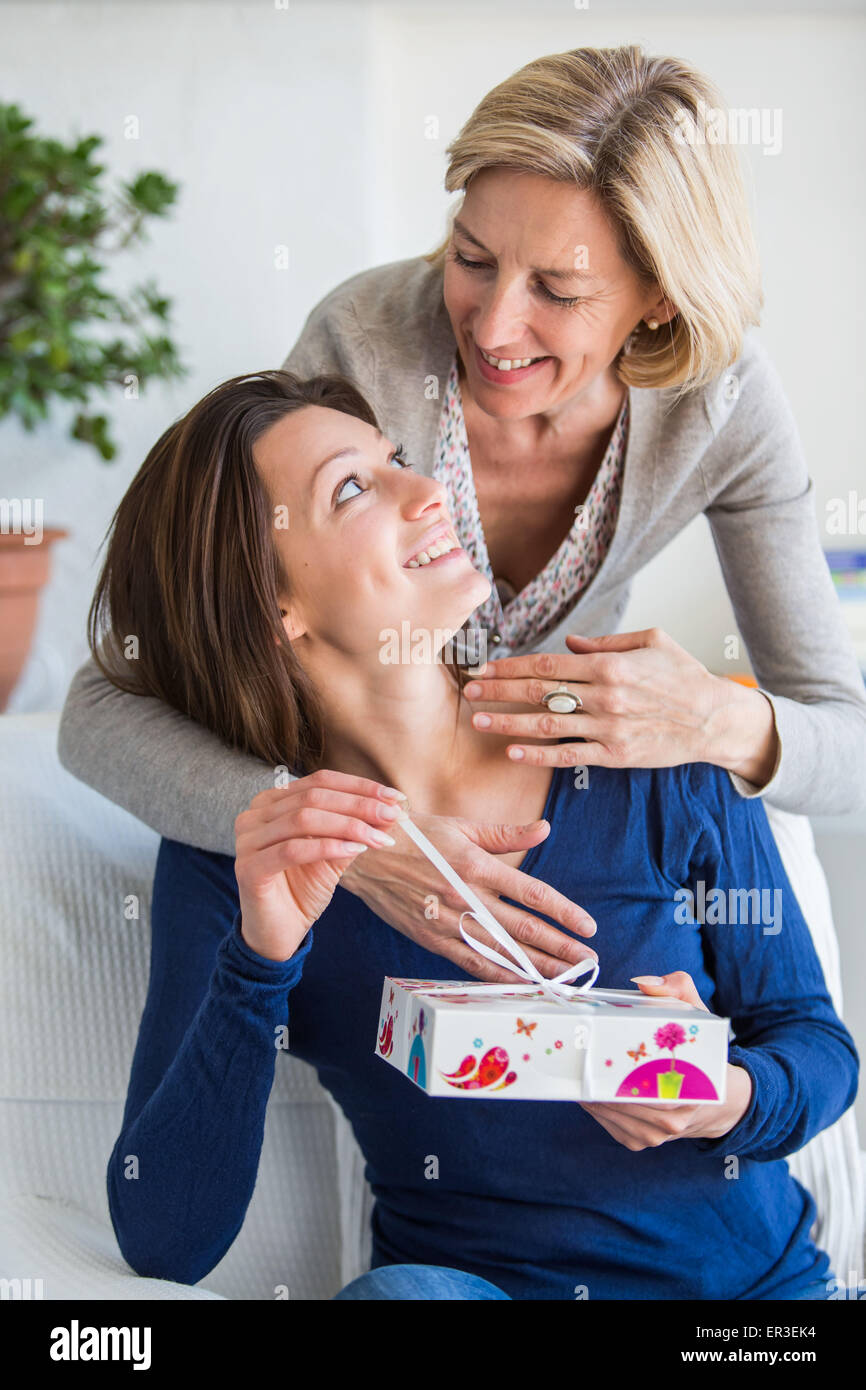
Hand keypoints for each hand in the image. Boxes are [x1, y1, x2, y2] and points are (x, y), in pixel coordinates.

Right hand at [233, 771, 408, 961]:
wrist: (278, 933)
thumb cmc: (302, 889)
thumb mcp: (334, 854)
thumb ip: (353, 830)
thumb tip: (389, 809)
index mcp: (272, 802)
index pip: (320, 782)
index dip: (359, 787)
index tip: (395, 797)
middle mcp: (254, 815)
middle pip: (314, 797)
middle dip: (359, 805)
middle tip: (392, 816)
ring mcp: (247, 840)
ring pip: (304, 819)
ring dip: (349, 826)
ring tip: (379, 837)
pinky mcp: (248, 868)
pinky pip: (293, 850)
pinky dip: (327, 846)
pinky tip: (354, 850)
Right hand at [339, 808, 598, 982]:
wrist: (362, 855)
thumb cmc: (414, 835)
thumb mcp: (461, 827)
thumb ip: (506, 834)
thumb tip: (544, 828)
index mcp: (476, 865)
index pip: (531, 892)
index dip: (563, 911)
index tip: (588, 926)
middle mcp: (465, 897)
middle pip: (522, 929)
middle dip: (560, 948)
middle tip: (588, 962)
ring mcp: (447, 922)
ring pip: (500, 952)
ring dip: (536, 968)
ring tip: (565, 980)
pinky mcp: (431, 940)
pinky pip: (470, 963)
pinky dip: (497, 976)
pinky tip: (520, 985)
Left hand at [462, 628, 778, 785]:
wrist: (714, 718)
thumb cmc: (683, 676)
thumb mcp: (652, 641)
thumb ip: (607, 642)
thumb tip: (571, 643)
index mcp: (609, 665)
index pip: (547, 664)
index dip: (510, 666)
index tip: (485, 667)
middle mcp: (604, 696)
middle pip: (538, 692)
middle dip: (498, 691)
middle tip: (469, 690)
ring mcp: (608, 728)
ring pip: (546, 725)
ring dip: (507, 724)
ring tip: (478, 722)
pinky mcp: (615, 755)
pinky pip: (569, 756)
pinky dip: (538, 755)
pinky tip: (513, 753)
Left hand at [579, 970, 752, 1147]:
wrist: (718, 1101)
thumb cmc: (700, 1052)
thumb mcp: (698, 1016)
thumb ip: (677, 988)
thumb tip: (642, 983)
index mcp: (692, 1090)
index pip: (650, 1084)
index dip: (620, 1070)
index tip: (598, 1053)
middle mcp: (674, 1120)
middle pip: (623, 1102)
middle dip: (596, 1080)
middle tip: (574, 1057)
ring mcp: (656, 1136)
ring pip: (612, 1117)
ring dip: (589, 1095)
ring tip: (572, 1070)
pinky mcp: (640, 1142)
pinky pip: (609, 1126)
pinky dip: (594, 1108)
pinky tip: (583, 1087)